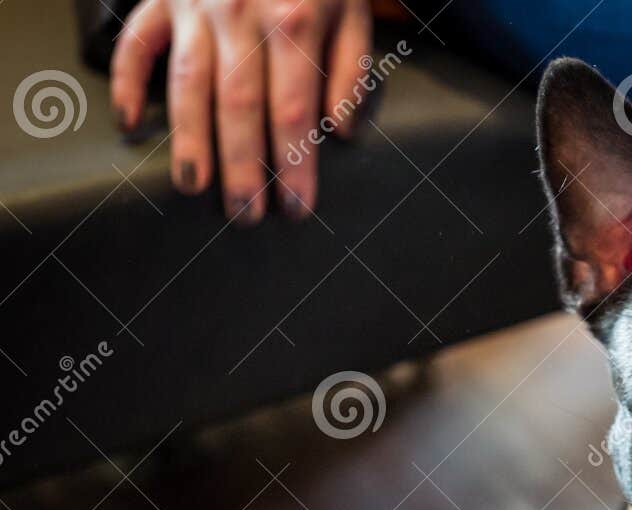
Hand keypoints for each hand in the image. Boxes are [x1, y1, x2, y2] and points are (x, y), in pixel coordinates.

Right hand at [111, 0, 372, 222]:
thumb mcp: (351, 11)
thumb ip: (351, 71)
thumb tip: (341, 131)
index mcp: (293, 22)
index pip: (294, 112)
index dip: (295, 165)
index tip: (297, 208)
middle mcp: (239, 16)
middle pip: (239, 107)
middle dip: (242, 168)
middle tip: (246, 215)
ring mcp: (195, 7)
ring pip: (188, 84)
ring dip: (190, 141)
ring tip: (194, 188)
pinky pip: (137, 42)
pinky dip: (127, 80)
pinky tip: (130, 122)